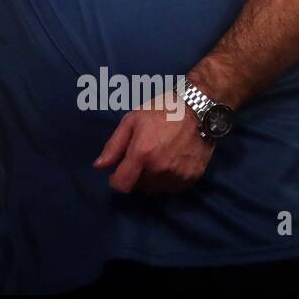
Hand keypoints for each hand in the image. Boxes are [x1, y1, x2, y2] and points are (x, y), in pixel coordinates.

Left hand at [92, 101, 214, 193]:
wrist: (199, 109)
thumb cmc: (162, 110)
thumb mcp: (132, 121)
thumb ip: (114, 146)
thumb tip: (99, 166)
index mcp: (142, 154)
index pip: (122, 185)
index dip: (116, 181)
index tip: (117, 174)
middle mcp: (160, 169)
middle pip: (139, 187)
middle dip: (135, 176)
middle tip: (141, 158)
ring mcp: (178, 175)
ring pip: (156, 189)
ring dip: (151, 179)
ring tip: (156, 159)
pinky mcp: (192, 178)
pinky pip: (173, 188)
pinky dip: (168, 180)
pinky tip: (170, 162)